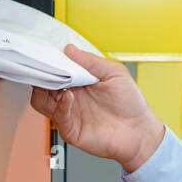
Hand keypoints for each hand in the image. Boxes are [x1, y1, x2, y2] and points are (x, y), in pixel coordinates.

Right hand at [29, 44, 164, 172]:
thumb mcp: (115, 73)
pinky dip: (60, 106)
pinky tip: (68, 97)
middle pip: (43, 85)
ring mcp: (69, 114)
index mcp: (79, 82)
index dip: (50, 62)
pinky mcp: (71, 130)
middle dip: (42, 74)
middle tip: (45, 65)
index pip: (55, 70)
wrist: (140, 131)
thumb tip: (70, 49)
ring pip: (41, 102)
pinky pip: (58, 117)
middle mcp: (70, 97)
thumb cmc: (131, 104)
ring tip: (56, 81)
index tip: (47, 53)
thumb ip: (93, 61)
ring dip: (44, 90)